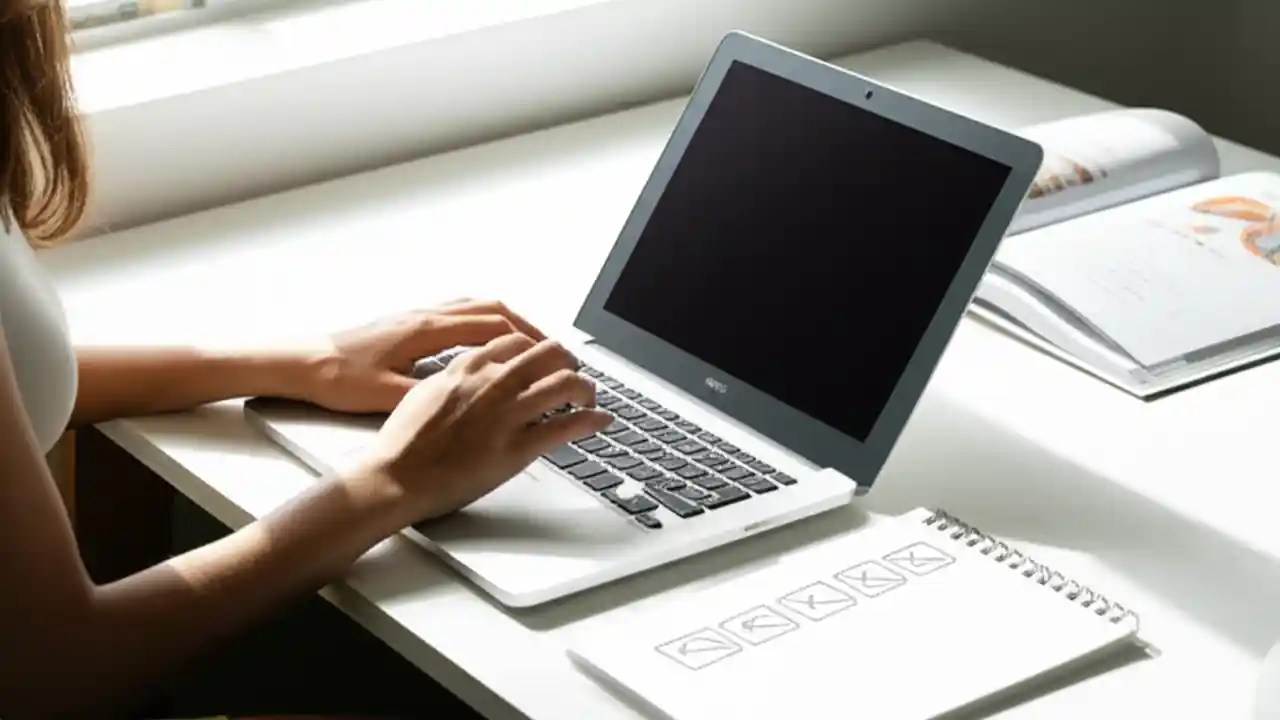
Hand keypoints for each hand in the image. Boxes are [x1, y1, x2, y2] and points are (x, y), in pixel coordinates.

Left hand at [299, 299, 545, 413]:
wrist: (300, 362)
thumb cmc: (338, 378)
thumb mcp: (387, 395)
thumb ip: (430, 394)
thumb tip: (469, 400)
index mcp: (426, 330)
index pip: (492, 324)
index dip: (527, 339)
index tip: (550, 355)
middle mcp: (425, 315)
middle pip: (491, 308)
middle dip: (526, 327)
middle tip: (551, 349)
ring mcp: (416, 316)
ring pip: (475, 306)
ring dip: (506, 320)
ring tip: (528, 342)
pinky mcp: (407, 323)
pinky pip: (458, 312)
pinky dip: (483, 321)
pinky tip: (487, 341)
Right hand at [355, 334, 612, 521]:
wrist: (393, 477)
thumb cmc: (402, 443)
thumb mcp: (424, 392)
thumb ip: (453, 378)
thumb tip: (471, 373)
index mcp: (468, 367)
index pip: (516, 341)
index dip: (538, 349)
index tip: (546, 360)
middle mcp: (491, 383)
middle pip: (549, 353)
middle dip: (569, 361)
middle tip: (575, 374)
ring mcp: (506, 414)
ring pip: (565, 383)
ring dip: (586, 388)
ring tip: (589, 397)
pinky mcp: (516, 447)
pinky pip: (567, 425)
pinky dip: (592, 420)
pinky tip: (600, 421)